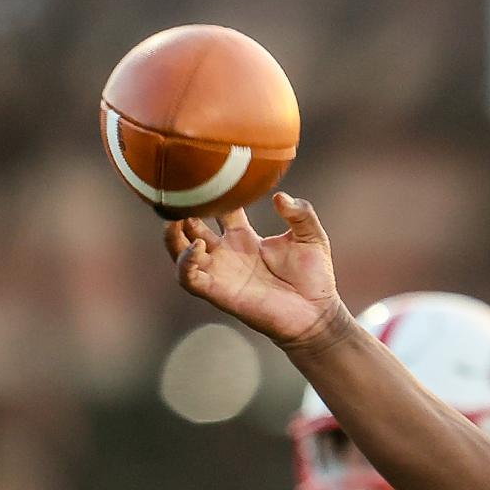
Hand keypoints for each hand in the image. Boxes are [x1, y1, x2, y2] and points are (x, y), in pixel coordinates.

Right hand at [163, 193, 343, 348]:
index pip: (218, 207)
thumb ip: (301, 213)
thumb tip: (279, 196)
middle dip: (182, 210)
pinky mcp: (219, 293)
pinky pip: (189, 278)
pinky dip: (186, 261)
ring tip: (175, 219)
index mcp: (244, 236)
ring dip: (172, 235)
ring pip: (179, 251)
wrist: (317, 314)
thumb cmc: (314, 277)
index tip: (209, 175)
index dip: (212, 192)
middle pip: (190, 226)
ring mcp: (221, 273)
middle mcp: (227, 253)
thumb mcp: (312, 237)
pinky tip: (198, 246)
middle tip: (180, 195)